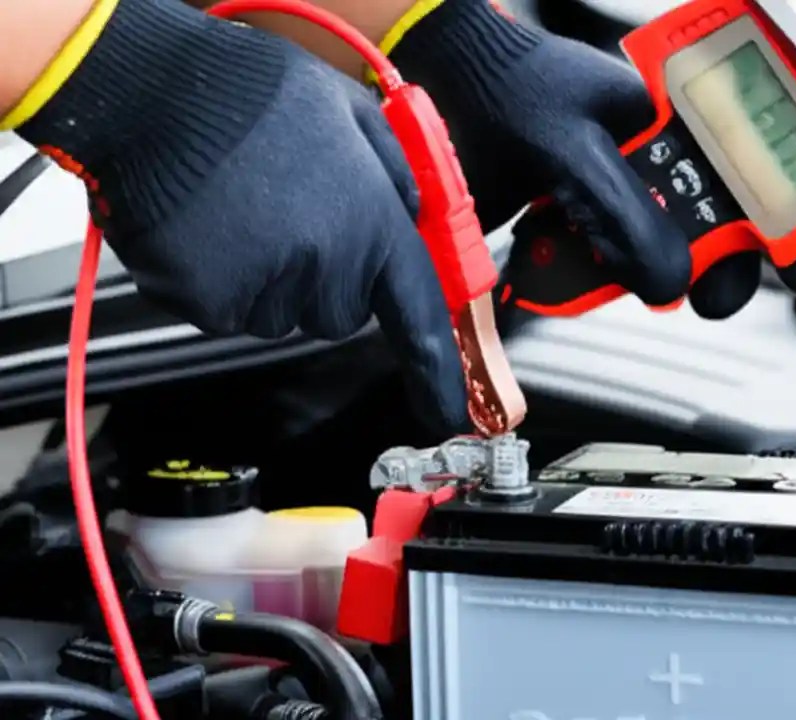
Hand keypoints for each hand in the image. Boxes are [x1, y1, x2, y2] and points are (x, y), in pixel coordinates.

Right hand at [16, 0, 469, 433]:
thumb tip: (411, 218)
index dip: (437, 370)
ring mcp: (266, 289)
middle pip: (338, 313)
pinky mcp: (207, 302)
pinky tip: (206, 227)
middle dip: (321, 276)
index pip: (419, 316)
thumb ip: (396, 173)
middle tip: (286, 213)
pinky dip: (214, 281)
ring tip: (239, 208)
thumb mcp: (353, 112)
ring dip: (265, 276)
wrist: (156, 93)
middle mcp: (327, 265)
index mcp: (373, 222)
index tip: (449, 410)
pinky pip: (224, 312)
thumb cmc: (253, 94)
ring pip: (279, 314)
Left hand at [388, 0, 795, 316]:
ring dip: (623, 271)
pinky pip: (606, 264)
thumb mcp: (571, 148)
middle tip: (680, 286)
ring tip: (572, 243)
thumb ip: (625, 213)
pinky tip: (552, 249)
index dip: (788, 221)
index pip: (759, 174)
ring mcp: (627, 190)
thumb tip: (671, 281)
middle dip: (697, 263)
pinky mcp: (590, 220)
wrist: (434, 82)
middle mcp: (665, 155)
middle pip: (714, 230)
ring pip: (657, 256)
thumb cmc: (507, 83)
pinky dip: (583, 273)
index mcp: (684, 118)